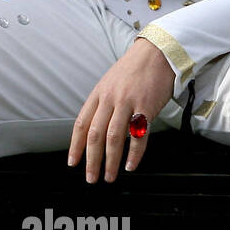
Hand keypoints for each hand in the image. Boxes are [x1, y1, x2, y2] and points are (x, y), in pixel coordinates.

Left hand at [67, 38, 175, 182]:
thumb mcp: (110, 82)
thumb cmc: (134, 69)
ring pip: (114, 138)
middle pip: (95, 135)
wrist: (157, 53)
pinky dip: (134, 154)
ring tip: (109, 176)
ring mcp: (128, 103)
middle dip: (91, 160)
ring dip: (110, 161)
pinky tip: (131, 165)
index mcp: (98, 94)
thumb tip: (94, 128)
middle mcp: (110, 99)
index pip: (81, 124)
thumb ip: (102, 104)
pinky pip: (138, 135)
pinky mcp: (147, 107)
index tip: (72, 162)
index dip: (75, 145)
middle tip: (91, 177)